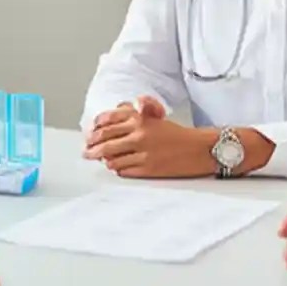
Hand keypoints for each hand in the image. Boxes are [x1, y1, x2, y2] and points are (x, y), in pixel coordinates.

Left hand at [82, 96, 213, 177]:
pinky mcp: (148, 169)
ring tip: (102, 160)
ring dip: (104, 159)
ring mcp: (142, 152)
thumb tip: (114, 116)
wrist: (199, 149)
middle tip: (87, 151)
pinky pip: (123, 170)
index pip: (107, 122)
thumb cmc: (176, 134)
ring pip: (111, 158)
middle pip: (105, 141)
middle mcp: (139, 134)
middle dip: (92, 147)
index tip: (90, 134)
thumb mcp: (153, 118)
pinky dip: (117, 169)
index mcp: (139, 119)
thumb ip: (133, 114)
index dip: (95, 129)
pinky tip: (117, 167)